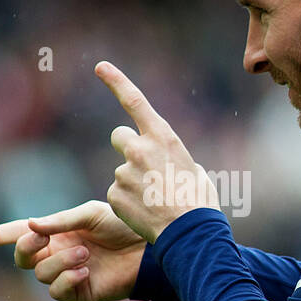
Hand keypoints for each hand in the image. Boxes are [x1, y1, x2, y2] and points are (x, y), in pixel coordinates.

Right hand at [0, 199, 145, 300]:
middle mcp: (56, 254)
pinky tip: (85, 271)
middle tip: (42, 239)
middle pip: (23, 258)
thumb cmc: (122, 227)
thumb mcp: (90, 215)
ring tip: (85, 253)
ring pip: (41, 274)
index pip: (19, 234)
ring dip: (58, 261)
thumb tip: (31, 226)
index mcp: (56, 233)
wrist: (146, 250)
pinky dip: (67, 279)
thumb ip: (60, 221)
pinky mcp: (78, 293)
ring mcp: (66, 274)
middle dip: (26, 248)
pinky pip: (57, 290)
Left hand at [97, 60, 220, 243]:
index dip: (115, 80)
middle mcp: (139, 148)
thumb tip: (170, 163)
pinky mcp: (114, 195)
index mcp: (162, 136)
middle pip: (119, 136)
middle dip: (128, 148)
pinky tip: (145, 213)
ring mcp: (124, 172)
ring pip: (121, 171)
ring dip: (133, 182)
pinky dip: (127, 203)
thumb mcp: (195, 169)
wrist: (191, 233)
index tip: (100, 67)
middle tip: (146, 170)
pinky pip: (116, 194)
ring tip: (155, 200)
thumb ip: (174, 157)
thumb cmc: (200, 201)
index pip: (134, 100)